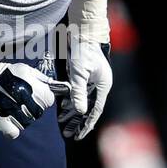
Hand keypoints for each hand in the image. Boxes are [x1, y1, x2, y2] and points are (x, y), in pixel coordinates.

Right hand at [0, 63, 57, 139]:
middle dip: (33, 109)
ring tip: (13, 109)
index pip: (49, 100)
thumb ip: (42, 78)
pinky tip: (8, 122)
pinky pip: (13, 133)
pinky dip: (11, 130)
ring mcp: (13, 111)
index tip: (35, 97)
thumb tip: (56, 85)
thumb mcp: (25, 69)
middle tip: (22, 103)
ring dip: (22, 119)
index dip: (43, 99)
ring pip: (27, 123)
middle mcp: (24, 100)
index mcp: (32, 87)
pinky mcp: (1, 121)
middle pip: (39, 113)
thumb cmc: (5, 74)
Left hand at [56, 0, 112, 139]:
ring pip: (83, 102)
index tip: (79, 135)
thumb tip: (80, 111)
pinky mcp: (84, 78)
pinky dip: (71, 102)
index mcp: (103, 85)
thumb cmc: (82, 50)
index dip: (87, 124)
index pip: (95, 110)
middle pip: (89, 108)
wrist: (81, 32)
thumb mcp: (78, 73)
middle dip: (78, 122)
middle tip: (69, 134)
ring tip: (63, 124)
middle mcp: (99, 86)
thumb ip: (78, 92)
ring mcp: (92, 82)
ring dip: (73, 113)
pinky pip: (78, 94)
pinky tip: (63, 110)